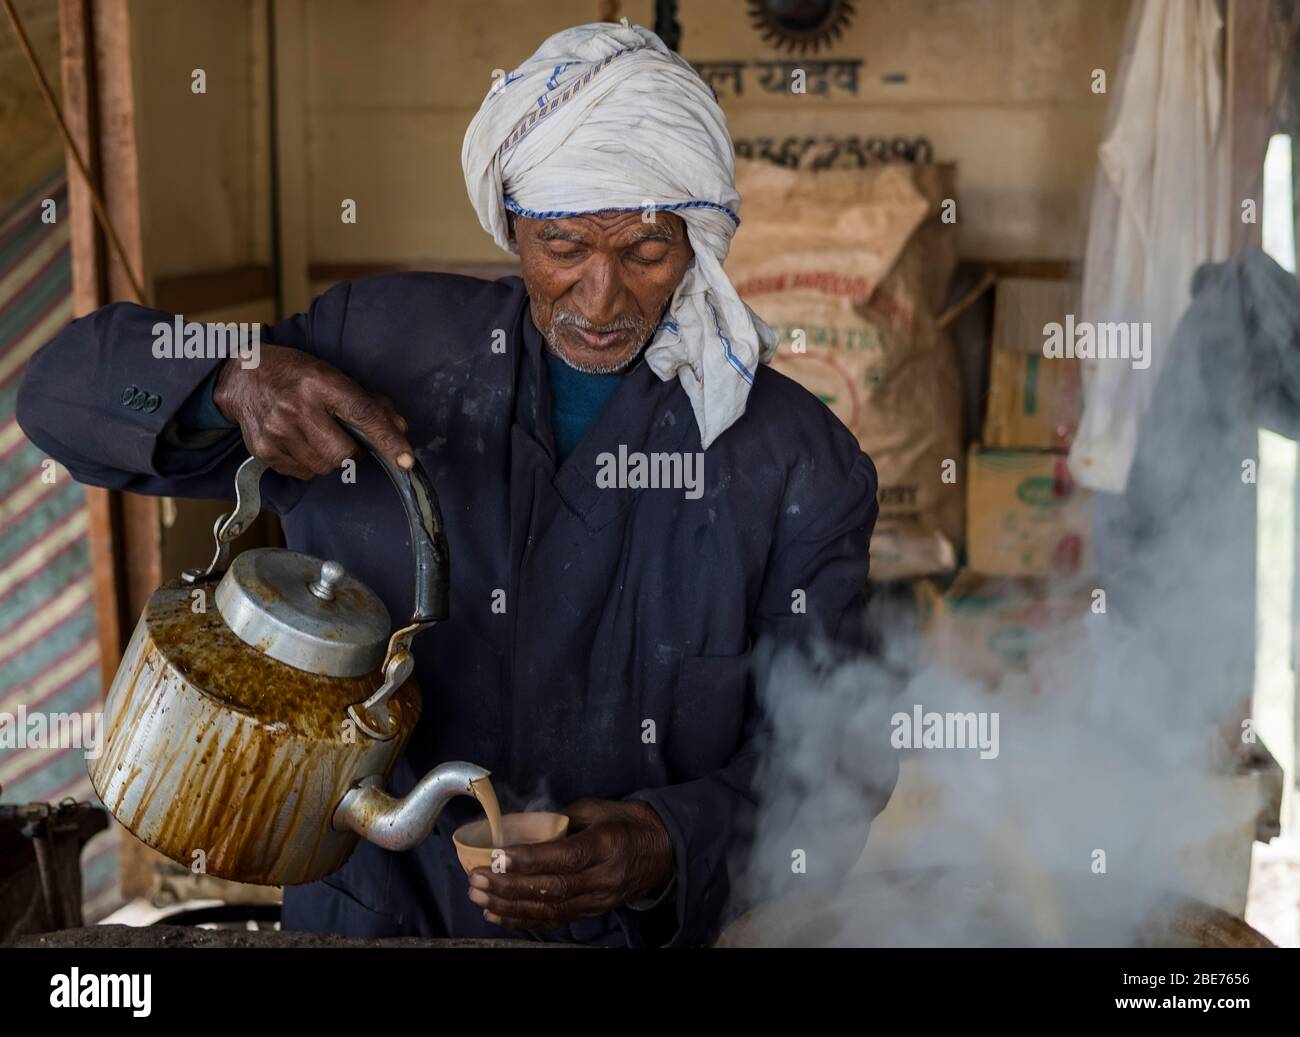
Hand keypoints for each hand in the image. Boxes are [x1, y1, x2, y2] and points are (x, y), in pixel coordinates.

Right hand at [212, 345, 412, 478]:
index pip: (363, 415)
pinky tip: (299, 441)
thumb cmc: (295, 375)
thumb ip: (368, 401)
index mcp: (320, 383)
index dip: (388, 441)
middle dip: (352, 450)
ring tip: (316, 434)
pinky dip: (310, 462)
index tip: (406, 460)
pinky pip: (304, 473)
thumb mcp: (332, 374)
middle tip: (341, 434)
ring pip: (325, 467)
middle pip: (345, 453)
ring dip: (330, 457)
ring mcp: (278, 432)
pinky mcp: (265, 450)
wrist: (241, 378)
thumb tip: (399, 428)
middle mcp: (297, 408)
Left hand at [467, 799, 674, 930]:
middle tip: (476, 879)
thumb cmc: (629, 822)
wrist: (665, 851)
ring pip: (550, 910)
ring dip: (510, 906)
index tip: (495, 856)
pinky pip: (556, 920)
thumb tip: (522, 828)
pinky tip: (498, 914)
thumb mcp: (600, 808)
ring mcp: (599, 900)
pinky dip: (524, 919)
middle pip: (553, 889)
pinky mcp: (594, 911)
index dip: (528, 859)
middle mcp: (603, 877)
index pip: (564, 857)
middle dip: (509, 886)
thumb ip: (562, 819)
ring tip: (479, 897)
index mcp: (607, 844)